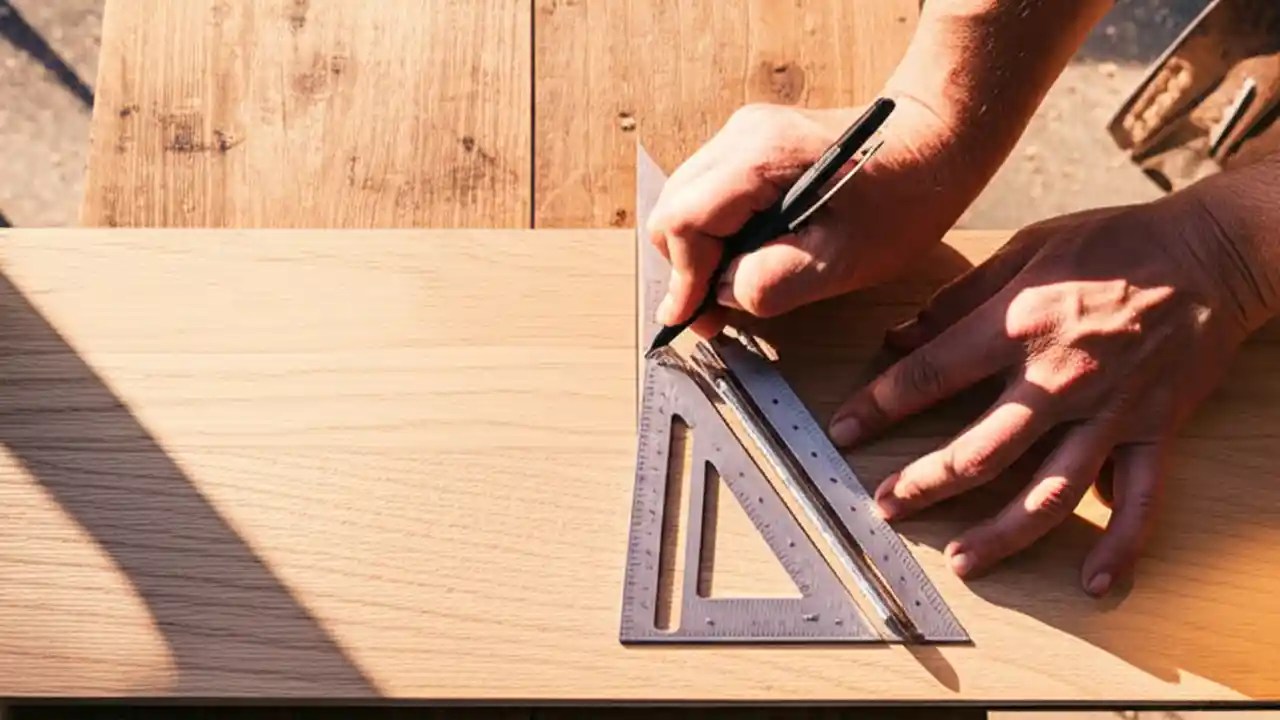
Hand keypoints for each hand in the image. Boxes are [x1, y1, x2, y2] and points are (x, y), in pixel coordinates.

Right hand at [645, 100, 982, 337]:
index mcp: (761, 157)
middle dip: (685, 269)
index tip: (696, 322)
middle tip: (713, 316)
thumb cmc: (902, 200)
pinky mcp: (751, 143)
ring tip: (730, 291)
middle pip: (674, 210)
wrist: (935, 143)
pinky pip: (709, 195)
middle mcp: (741, 135)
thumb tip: (720, 295)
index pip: (684, 220)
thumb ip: (773, 283)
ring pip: (686, 203)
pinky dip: (715, 234)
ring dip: (698, 253)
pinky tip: (747, 258)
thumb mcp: (843, 261)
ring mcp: (743, 134)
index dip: (682, 279)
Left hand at [827, 192, 1278, 595]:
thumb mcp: (1024, 250)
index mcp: (1019, 326)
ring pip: (1048, 493)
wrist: (1212, 250)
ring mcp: (1110, 413)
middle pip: (979, 451)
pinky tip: (1094, 584)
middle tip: (885, 507)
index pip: (929, 376)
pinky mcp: (1153, 432)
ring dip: (1002, 534)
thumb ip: (956, 300)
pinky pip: (1138, 501)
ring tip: (963, 561)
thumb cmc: (1115, 243)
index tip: (843, 430)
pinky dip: (1120, 547)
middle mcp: (1060, 379)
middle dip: (924, 485)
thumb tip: (897, 336)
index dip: (878, 406)